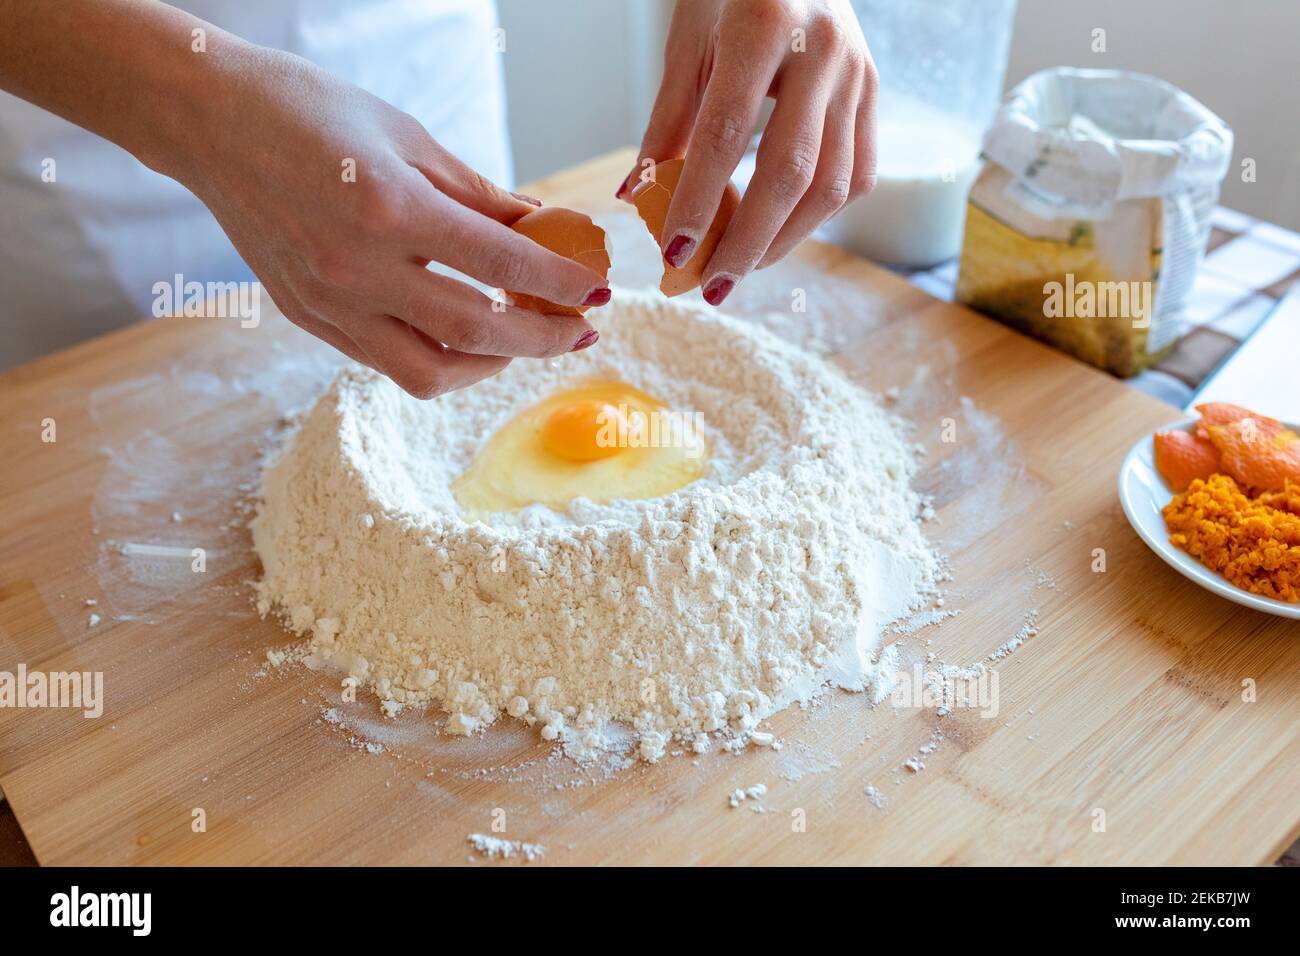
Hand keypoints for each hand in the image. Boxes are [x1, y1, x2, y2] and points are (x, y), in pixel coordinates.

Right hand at [175, 49, 609, 397]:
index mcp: (391, 210)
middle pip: (477, 335)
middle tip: (580, 329)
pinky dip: (437, 357)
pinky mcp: (307, 319)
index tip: (599, 293)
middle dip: (543, 339)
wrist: (208, 121)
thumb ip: (480, 195)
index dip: (562, 285)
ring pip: (429, 373)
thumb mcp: (409, 137)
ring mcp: (328, 304)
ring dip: (490, 366)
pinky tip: (463, 335)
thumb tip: (544, 229)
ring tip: (521, 340)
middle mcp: (359, 269)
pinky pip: (386, 362)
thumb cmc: (311, 111)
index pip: (502, 267)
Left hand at [619, 0, 876, 304]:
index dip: (700, 200)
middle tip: (710, 287)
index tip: (672, 253)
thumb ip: (668, 119)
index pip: (727, 132)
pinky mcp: (874, 91)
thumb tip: (635, 194)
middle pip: (790, 172)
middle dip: (747, 241)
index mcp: (763, 24)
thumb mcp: (687, 38)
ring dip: (784, 240)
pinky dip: (817, 215)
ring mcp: (858, 73)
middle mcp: (822, 49)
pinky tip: (780, 233)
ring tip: (740, 268)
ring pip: (831, 184)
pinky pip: (857, 174)